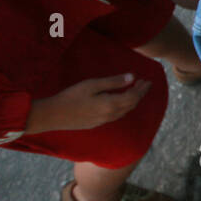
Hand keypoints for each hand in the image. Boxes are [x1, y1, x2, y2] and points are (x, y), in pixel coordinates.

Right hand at [26, 73, 150, 133]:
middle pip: (131, 104)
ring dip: (133, 101)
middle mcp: (110, 115)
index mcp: (111, 104)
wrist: (53, 115)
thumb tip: (132, 77)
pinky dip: (125, 107)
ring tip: (136, 91)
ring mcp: (104, 121)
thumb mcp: (93, 84)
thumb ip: (113, 82)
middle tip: (145, 84)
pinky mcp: (97, 123)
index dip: (141, 88)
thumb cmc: (72, 96)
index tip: (147, 80)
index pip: (133, 96)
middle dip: (140, 94)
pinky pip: (117, 115)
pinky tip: (121, 102)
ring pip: (125, 111)